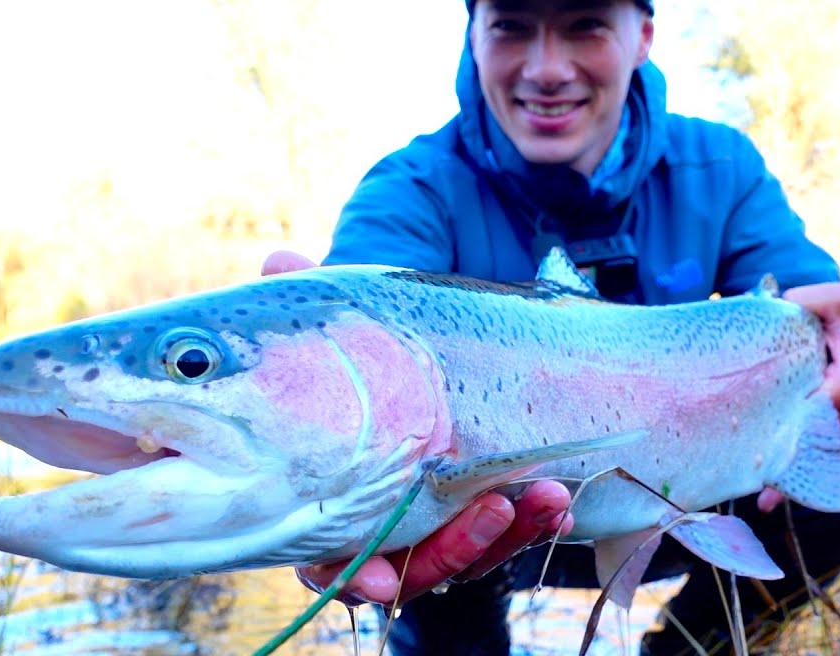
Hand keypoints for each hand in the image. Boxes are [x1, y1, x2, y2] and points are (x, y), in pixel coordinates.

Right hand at [261, 251, 575, 603]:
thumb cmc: (375, 350)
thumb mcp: (355, 326)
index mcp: (334, 498)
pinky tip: (560, 500)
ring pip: (471, 557)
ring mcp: (440, 525)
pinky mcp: (487, 516)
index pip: (334, 559)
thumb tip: (280, 259)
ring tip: (550, 494)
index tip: (379, 581)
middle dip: (457, 549)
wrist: (440, 352)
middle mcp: (384, 525)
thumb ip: (320, 306)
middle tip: (496, 506)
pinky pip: (510, 538)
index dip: (355, 575)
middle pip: (414, 568)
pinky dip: (535, 523)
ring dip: (511, 533)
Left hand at [757, 282, 839, 511]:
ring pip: (818, 458)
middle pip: (813, 437)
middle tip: (738, 468)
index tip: (751, 418)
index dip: (784, 410)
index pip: (814, 404)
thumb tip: (783, 301)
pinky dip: (797, 481)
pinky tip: (766, 500)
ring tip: (747, 486)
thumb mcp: (838, 301)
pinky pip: (825, 467)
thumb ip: (814, 297)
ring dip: (786, 472)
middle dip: (779, 451)